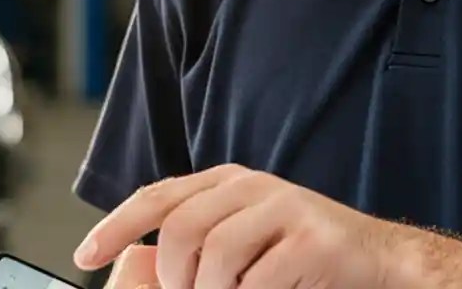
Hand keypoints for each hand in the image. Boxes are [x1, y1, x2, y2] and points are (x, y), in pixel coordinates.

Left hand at [73, 165, 391, 288]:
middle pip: (180, 231)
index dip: (115, 226)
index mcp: (230, 183)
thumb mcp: (241, 244)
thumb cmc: (300, 259)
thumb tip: (128, 262)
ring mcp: (286, 208)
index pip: (158, 197)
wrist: (377, 262)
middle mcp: (254, 187)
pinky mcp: (310, 239)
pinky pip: (256, 281)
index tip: (85, 257)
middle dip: (176, 279)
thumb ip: (192, 246)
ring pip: (214, 259)